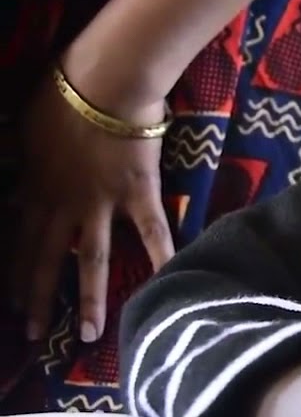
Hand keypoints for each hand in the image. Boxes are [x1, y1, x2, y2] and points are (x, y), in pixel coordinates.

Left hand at [11, 67, 173, 341]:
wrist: (105, 80)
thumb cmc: (60, 93)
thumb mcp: (24, 127)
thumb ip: (25, 156)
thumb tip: (19, 165)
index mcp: (34, 187)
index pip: (19, 242)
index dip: (15, 275)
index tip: (10, 305)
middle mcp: (64, 205)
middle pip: (47, 260)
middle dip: (37, 300)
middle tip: (33, 336)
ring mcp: (102, 202)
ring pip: (93, 260)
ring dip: (91, 300)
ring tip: (91, 336)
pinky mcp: (138, 193)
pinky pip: (152, 231)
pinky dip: (162, 256)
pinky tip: (168, 282)